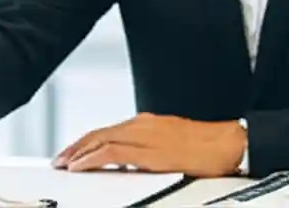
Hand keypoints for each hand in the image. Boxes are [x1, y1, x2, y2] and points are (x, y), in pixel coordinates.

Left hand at [52, 113, 245, 176]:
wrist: (228, 143)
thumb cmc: (206, 146)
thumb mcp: (172, 141)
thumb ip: (150, 146)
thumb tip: (133, 159)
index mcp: (146, 123)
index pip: (108, 130)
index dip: (87, 141)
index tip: (72, 151)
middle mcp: (141, 125)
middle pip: (99, 133)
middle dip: (77, 146)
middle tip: (60, 159)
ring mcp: (144, 136)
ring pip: (101, 140)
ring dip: (79, 152)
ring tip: (65, 164)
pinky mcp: (149, 151)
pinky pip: (112, 153)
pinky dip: (92, 158)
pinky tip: (82, 165)